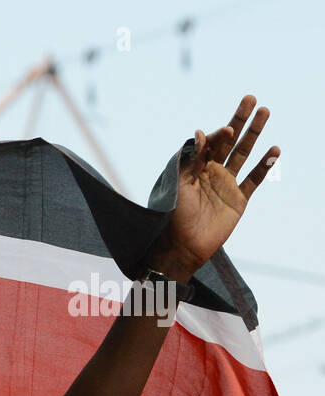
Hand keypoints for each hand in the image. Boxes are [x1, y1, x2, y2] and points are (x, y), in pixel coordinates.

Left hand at [145, 95, 279, 283]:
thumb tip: (200, 132)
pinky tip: (274, 150)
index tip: (226, 129)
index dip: (219, 134)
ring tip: (265, 112)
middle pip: (229, 141)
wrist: (182, 245)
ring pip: (244, 154)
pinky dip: (264, 165)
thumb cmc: (173, 215)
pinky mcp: (238, 199)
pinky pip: (254, 179)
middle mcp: (212, 172)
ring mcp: (226, 184)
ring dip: (254, 134)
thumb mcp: (178, 184)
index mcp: (194, 167)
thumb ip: (190, 159)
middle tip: (251, 98)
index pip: (211, 142)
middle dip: (239, 120)